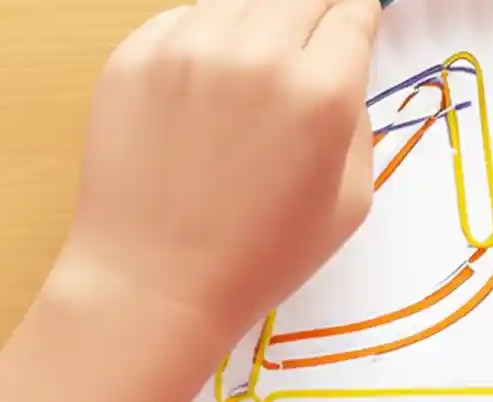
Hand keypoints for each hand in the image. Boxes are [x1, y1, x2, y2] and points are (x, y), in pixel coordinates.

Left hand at [57, 0, 379, 344]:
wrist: (155, 283)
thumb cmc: (263, 257)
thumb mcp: (349, 203)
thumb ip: (357, 123)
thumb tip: (343, 72)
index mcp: (321, 93)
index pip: (352, 12)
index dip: (358, 16)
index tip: (354, 26)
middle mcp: (257, 53)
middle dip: (315, 12)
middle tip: (308, 46)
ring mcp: (187, 48)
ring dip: (261, 19)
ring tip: (257, 65)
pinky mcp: (133, 55)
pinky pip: (185, 18)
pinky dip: (207, 36)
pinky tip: (208, 84)